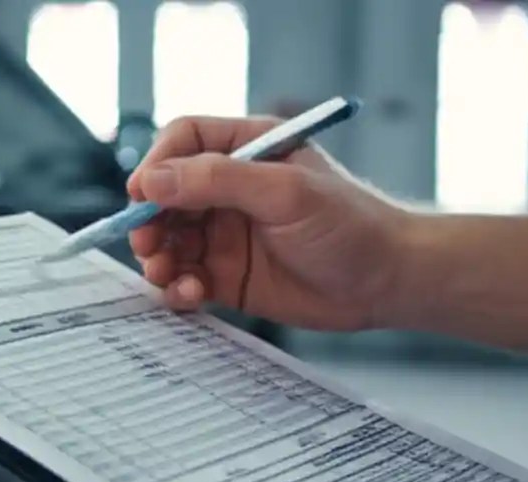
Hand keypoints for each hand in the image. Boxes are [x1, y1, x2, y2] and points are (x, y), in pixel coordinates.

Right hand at [128, 116, 412, 330]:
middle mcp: (230, 189)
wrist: (387, 283)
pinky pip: (185, 278)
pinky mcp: (228, 276)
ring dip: (158, 258)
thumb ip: (218, 180)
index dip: (156, 165)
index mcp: (247, 150)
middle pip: (165, 195)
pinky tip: (191, 294)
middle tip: (147, 245)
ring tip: (167, 275)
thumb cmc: (350, 225)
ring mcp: (227, 234)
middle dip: (149, 221)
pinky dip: (178, 287)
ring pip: (169, 240)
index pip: (184, 142)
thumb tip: (153, 180)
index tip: (141, 195)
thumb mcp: (285, 192)